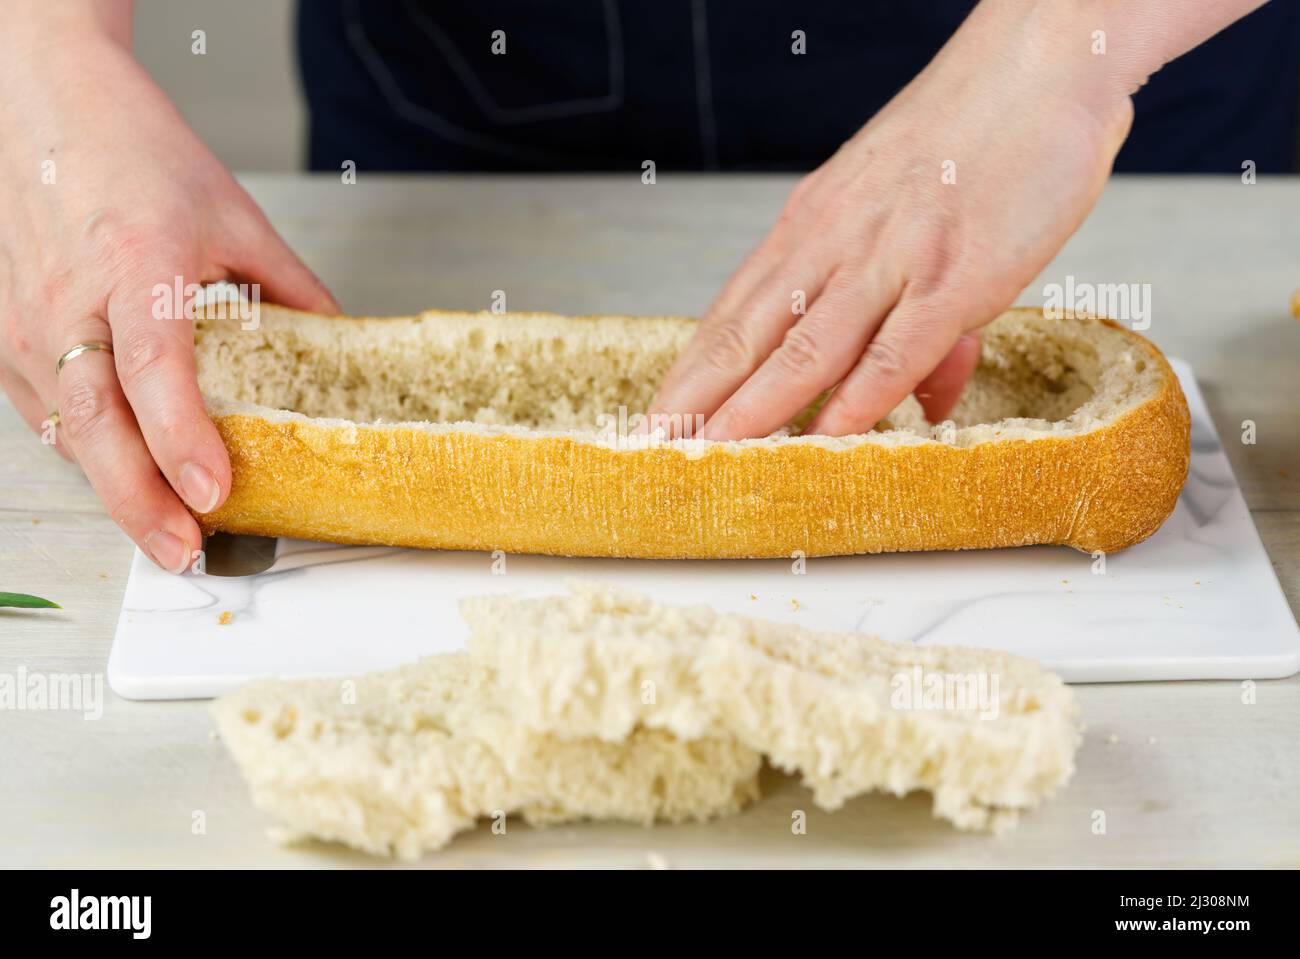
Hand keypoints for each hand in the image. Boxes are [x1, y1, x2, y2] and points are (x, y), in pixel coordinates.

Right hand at [0, 13, 336, 571]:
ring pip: (66, 429)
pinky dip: (86, 456)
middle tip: (183, 551)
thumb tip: (341, 352)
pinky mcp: (6, 337)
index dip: (183, 437)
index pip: (156, 367)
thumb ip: (292, 291)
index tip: (215, 491)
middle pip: (97, 421)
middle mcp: (71, 299)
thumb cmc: (138, 154)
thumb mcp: (236, 218)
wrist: (46, 105)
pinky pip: (45, 414)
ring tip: (165, 536)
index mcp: (138, 262)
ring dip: (114, 490)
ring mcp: (27, 322)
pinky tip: (123, 484)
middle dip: (140, 499)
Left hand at [650, 0, 1143, 439]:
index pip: (730, 315)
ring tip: (708, 461)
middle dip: (692, 402)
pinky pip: (893, 349)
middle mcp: (834, 242)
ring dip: (749, 412)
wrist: (1041, 60)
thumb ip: (906, 317)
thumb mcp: (909, 218)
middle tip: (651, 455)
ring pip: (802, 349)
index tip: (654, 424)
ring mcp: (890, 258)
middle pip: (744, 337)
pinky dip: (855, 400)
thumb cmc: (973, 136)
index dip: (687, 376)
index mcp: (812, 226)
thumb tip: (916, 398)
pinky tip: (822, 442)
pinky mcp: (953, 274)